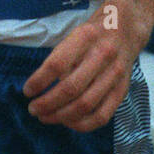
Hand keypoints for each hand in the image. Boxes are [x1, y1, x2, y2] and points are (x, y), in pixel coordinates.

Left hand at [23, 0, 146, 131]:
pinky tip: (67, 122)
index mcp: (85, 37)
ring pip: (85, 105)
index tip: (27, 91)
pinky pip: (102, 115)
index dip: (39, 81)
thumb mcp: (74, 35)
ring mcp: (115, 74)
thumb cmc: (92, 35)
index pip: (57, 64)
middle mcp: (103, 55)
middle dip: (47, 104)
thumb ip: (61, 58)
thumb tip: (40, 88)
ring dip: (60, 116)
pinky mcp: (122, 90)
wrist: (126, 29)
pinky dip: (82, 124)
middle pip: (71, 88)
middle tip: (33, 109)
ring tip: (45, 117)